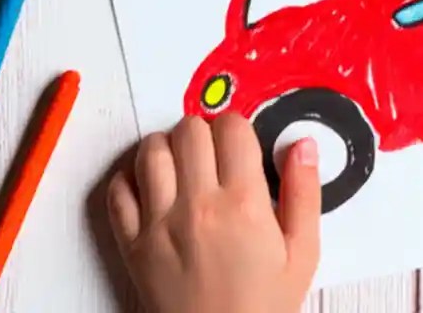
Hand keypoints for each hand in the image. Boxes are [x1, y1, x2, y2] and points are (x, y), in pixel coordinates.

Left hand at [107, 114, 320, 312]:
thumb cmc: (263, 307)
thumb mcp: (303, 253)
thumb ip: (304, 193)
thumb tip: (303, 144)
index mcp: (244, 204)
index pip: (232, 128)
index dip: (238, 127)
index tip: (241, 144)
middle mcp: (198, 206)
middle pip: (189, 130)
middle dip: (203, 131)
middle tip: (213, 154)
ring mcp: (159, 224)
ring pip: (150, 150)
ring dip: (167, 146)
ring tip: (181, 163)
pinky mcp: (132, 244)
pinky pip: (118, 190)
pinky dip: (130, 178)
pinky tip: (151, 187)